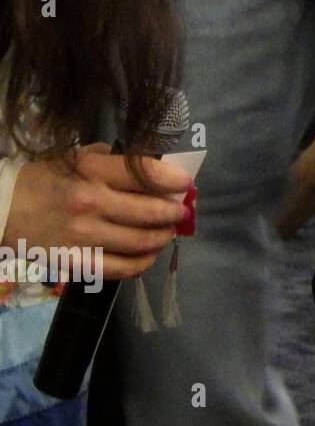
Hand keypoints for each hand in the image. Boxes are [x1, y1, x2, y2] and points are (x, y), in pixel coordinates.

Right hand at [6, 143, 191, 280]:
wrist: (2, 210)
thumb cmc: (46, 179)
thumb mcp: (78, 157)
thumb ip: (116, 161)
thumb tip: (157, 169)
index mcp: (92, 170)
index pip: (147, 173)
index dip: (175, 180)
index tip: (186, 184)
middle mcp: (90, 202)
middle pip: (152, 211)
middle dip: (175, 211)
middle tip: (181, 211)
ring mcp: (84, 235)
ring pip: (143, 241)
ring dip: (163, 236)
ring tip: (167, 231)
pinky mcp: (76, 262)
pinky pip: (123, 268)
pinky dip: (144, 262)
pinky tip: (149, 254)